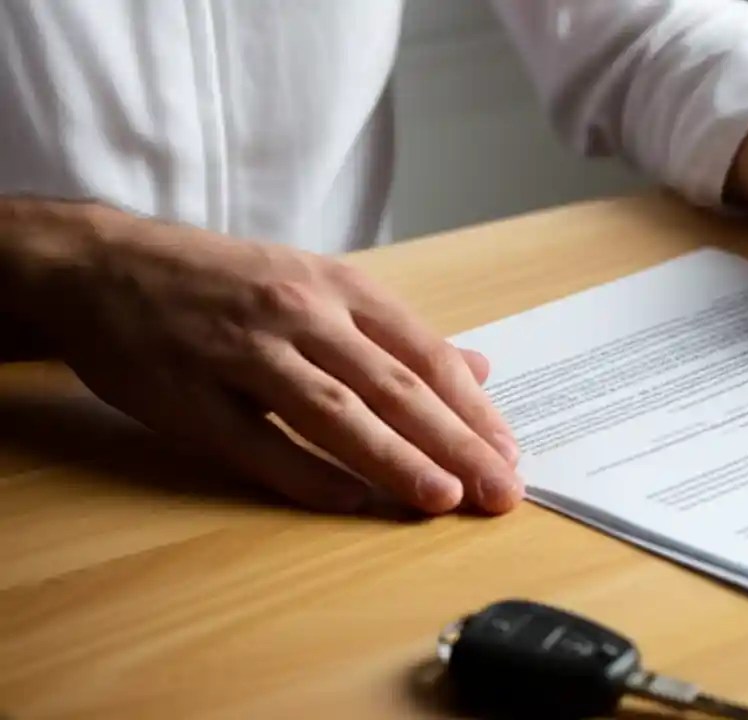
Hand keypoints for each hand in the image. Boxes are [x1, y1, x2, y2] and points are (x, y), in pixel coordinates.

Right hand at [1, 200, 522, 514]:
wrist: (101, 266)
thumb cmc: (223, 282)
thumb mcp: (316, 285)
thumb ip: (395, 335)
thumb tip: (477, 370)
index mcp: (338, 288)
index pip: (426, 355)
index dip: (474, 410)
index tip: (510, 455)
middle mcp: (300, 315)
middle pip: (394, 387)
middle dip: (455, 443)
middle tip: (499, 490)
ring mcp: (244, 353)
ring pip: (335, 413)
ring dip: (395, 459)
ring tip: (443, 499)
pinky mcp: (191, 396)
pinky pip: (258, 443)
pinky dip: (307, 474)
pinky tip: (352, 502)